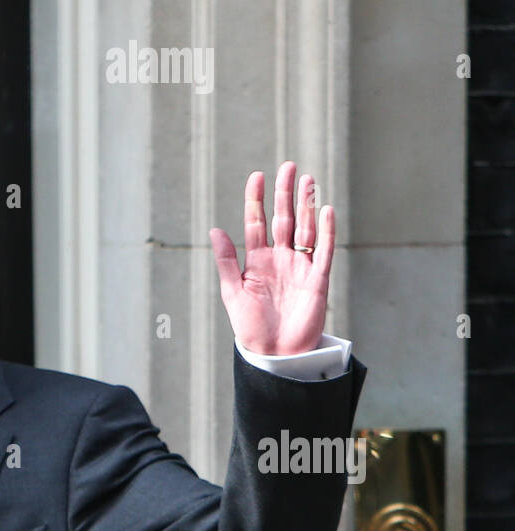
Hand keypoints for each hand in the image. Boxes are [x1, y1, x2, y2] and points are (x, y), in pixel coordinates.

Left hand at [209, 161, 333, 355]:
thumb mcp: (233, 293)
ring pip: (305, 228)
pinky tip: (325, 210)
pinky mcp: (318, 279)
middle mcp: (279, 259)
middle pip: (283, 218)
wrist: (275, 353)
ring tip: (307, 180)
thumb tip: (214, 230)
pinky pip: (324, 250)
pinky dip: (326, 231)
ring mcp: (300, 267)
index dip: (256, 200)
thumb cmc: (251, 327)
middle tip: (287, 167)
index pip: (257, 223)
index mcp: (257, 261)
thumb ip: (226, 262)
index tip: (256, 176)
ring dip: (306, 205)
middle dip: (285, 193)